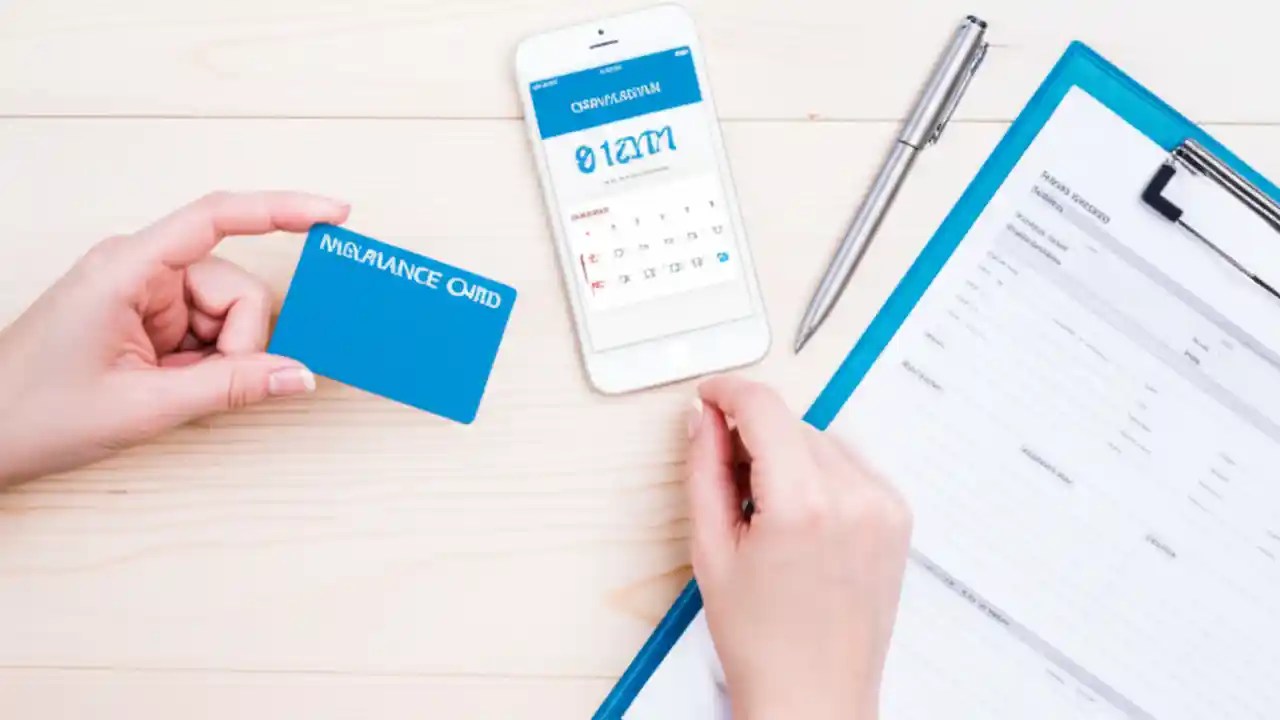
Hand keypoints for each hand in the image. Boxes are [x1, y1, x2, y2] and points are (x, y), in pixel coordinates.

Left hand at [0, 191, 349, 485]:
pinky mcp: (151, 319)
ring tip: (174, 388)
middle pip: (239, 288)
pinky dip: (208, 365)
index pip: (217, 218)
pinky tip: (174, 384)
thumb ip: (231, 387)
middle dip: (240, 342)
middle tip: (203, 382)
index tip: (334, 213)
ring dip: (223, 359)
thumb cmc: (33, 410)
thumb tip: (300, 374)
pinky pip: (212, 334)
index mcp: (129, 267)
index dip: (281, 210)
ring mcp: (148, 294)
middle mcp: (142, 270)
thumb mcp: (144, 405)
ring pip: (232, 316)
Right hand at [685, 376, 911, 719]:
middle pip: (792, 422)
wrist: (814, 695)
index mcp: (803, 503)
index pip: (764, 408)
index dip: (728, 392)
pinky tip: (799, 518)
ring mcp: (883, 507)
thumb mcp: (711, 549)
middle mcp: (854, 497)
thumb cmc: (762, 641)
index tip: (710, 395)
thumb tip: (705, 420)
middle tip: (727, 479)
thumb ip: (704, 470)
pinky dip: (819, 475)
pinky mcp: (898, 517)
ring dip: (788, 454)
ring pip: (822, 440)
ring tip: (766, 512)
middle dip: (754, 434)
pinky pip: (850, 466)